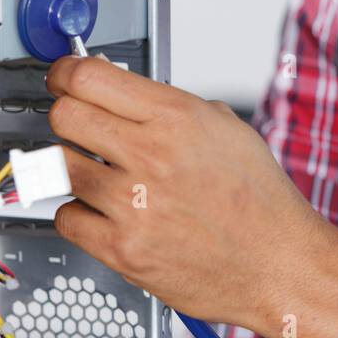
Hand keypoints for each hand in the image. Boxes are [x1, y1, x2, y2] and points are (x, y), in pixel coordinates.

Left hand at [43, 55, 337, 337]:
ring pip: (59, 166)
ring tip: (101, 174)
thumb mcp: (230, 131)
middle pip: (64, 115)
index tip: (63, 77)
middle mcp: (153, 155)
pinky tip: (107, 212)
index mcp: (179, 117)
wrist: (278, 264)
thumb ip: (175, 108)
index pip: (90, 76)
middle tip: (78, 124)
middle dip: (67, 115)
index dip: (66, 72)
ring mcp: (133, 204)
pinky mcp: (121, 249)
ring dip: (74, 167)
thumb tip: (128, 96)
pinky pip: (66, 217)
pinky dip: (80, 213)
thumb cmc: (260, 202)